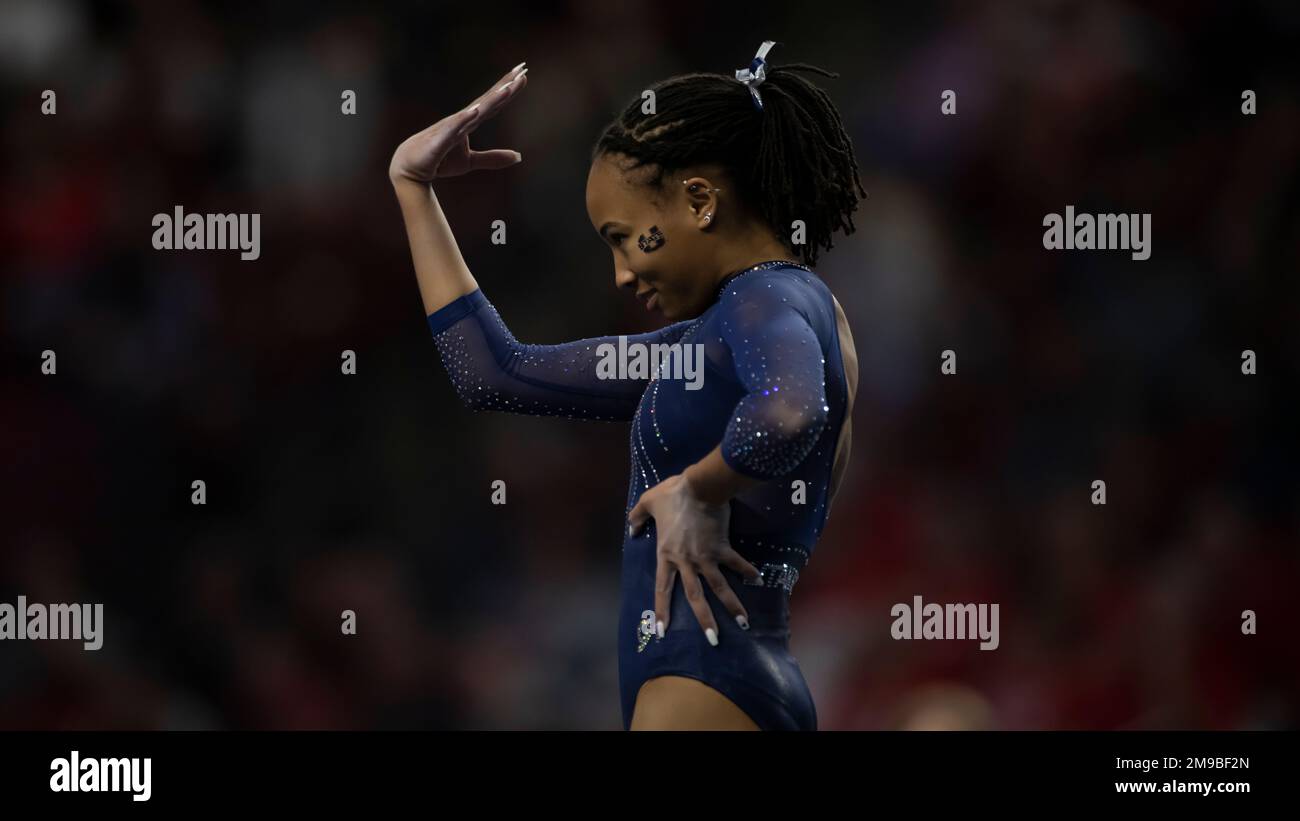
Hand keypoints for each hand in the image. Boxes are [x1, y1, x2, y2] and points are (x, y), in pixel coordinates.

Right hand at [389, 62, 528, 183]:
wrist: (410, 169)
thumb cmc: (438, 161)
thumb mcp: (470, 162)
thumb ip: (493, 158)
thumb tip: (519, 157)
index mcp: (469, 122)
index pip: (492, 103)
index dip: (508, 89)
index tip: (523, 74)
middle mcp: (461, 120)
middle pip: (487, 100)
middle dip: (504, 85)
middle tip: (521, 68)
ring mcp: (450, 128)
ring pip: (474, 111)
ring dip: (490, 100)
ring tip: (508, 88)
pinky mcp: (439, 142)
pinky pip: (452, 130)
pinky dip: (463, 120)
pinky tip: (475, 111)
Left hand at [627, 474, 761, 646]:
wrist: (699, 487)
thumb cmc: (672, 494)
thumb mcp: (648, 502)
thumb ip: (637, 517)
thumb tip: (632, 529)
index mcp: (666, 554)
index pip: (662, 589)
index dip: (662, 611)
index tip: (662, 632)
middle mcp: (686, 561)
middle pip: (694, 597)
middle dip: (704, 620)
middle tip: (713, 640)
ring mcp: (706, 557)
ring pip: (719, 588)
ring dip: (732, 606)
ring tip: (744, 624)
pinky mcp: (723, 547)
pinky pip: (737, 563)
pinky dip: (748, 572)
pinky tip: (758, 581)